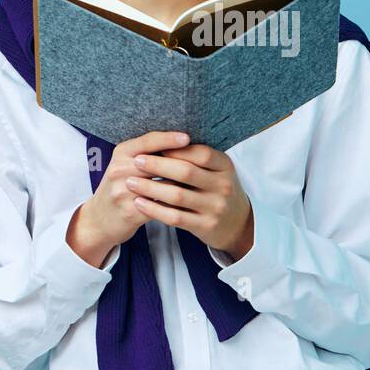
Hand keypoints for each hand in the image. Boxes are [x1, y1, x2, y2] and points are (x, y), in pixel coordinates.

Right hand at [67, 130, 191, 266]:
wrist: (100, 219)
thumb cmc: (121, 187)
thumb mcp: (127, 164)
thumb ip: (148, 153)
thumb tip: (183, 141)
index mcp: (121, 153)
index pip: (148, 141)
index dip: (169, 139)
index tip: (188, 137)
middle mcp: (120, 169)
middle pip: (156, 161)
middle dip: (181, 162)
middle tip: (203, 162)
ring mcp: (123, 191)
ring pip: (161, 184)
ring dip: (182, 184)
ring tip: (201, 181)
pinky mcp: (129, 212)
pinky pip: (159, 205)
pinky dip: (175, 203)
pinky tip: (190, 201)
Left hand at [126, 142, 254, 261]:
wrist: (238, 224)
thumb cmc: (218, 190)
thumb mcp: (217, 171)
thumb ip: (196, 159)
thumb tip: (162, 143)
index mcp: (225, 166)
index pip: (200, 153)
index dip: (176, 149)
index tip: (154, 147)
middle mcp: (223, 186)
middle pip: (186, 172)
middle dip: (158, 165)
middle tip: (136, 161)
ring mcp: (215, 207)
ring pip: (177, 195)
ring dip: (151, 187)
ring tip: (131, 182)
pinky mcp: (205, 226)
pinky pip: (175, 217)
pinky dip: (155, 209)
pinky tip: (140, 203)